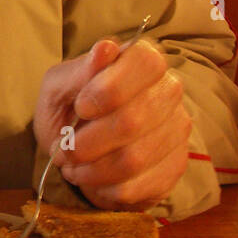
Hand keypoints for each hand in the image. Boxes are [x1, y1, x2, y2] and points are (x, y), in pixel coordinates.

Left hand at [34, 38, 191, 211]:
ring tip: (73, 167)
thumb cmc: (71, 110)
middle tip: (64, 150)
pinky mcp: (174, 168)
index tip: (81, 108)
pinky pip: (138, 187)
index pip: (146, 63)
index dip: (110, 88)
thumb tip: (105, 49)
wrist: (82, 149)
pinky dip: (104, 188)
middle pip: (134, 120)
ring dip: (92, 169)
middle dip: (88, 142)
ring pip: (134, 159)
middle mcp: (169, 92)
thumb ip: (79, 73)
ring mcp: (177, 131)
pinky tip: (92, 180)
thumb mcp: (60, 88)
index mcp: (143, 61)